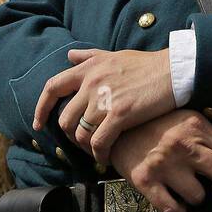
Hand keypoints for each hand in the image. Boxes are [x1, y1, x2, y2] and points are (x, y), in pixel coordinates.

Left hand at [33, 47, 174, 163]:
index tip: (38, 123)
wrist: (173, 70)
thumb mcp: (113, 54)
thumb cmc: (146, 64)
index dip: (41, 108)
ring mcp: (104, 98)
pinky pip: (99, 141)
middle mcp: (91, 82)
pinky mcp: (120, 113)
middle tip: (83, 143)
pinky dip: (100, 154)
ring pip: (81, 133)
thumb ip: (89, 56)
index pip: (52, 87)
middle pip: (66, 118)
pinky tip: (106, 157)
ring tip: (96, 151)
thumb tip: (70, 55)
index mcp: (88, 68)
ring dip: (86, 147)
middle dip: (71, 136)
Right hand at [110, 111, 211, 211]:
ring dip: (195, 196)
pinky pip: (172, 209)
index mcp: (194, 124)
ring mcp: (163, 164)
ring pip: (198, 196)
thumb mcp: (182, 117)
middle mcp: (182, 143)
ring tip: (187, 188)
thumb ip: (204, 133)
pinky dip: (178, 211)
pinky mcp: (145, 181)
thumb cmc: (153, 124)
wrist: (112, 127)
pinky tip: (176, 204)